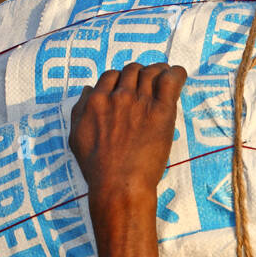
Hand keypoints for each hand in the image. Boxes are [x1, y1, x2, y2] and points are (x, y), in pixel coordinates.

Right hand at [69, 63, 186, 202]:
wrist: (120, 185)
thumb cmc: (97, 168)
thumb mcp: (76, 137)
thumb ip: (79, 110)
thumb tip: (89, 91)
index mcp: (97, 100)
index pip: (111, 76)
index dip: (120, 79)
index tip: (128, 87)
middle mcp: (119, 96)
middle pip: (132, 71)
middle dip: (140, 74)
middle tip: (148, 83)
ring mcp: (141, 102)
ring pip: (151, 72)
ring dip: (158, 71)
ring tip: (165, 75)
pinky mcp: (161, 112)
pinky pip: (171, 81)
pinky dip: (176, 74)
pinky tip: (179, 75)